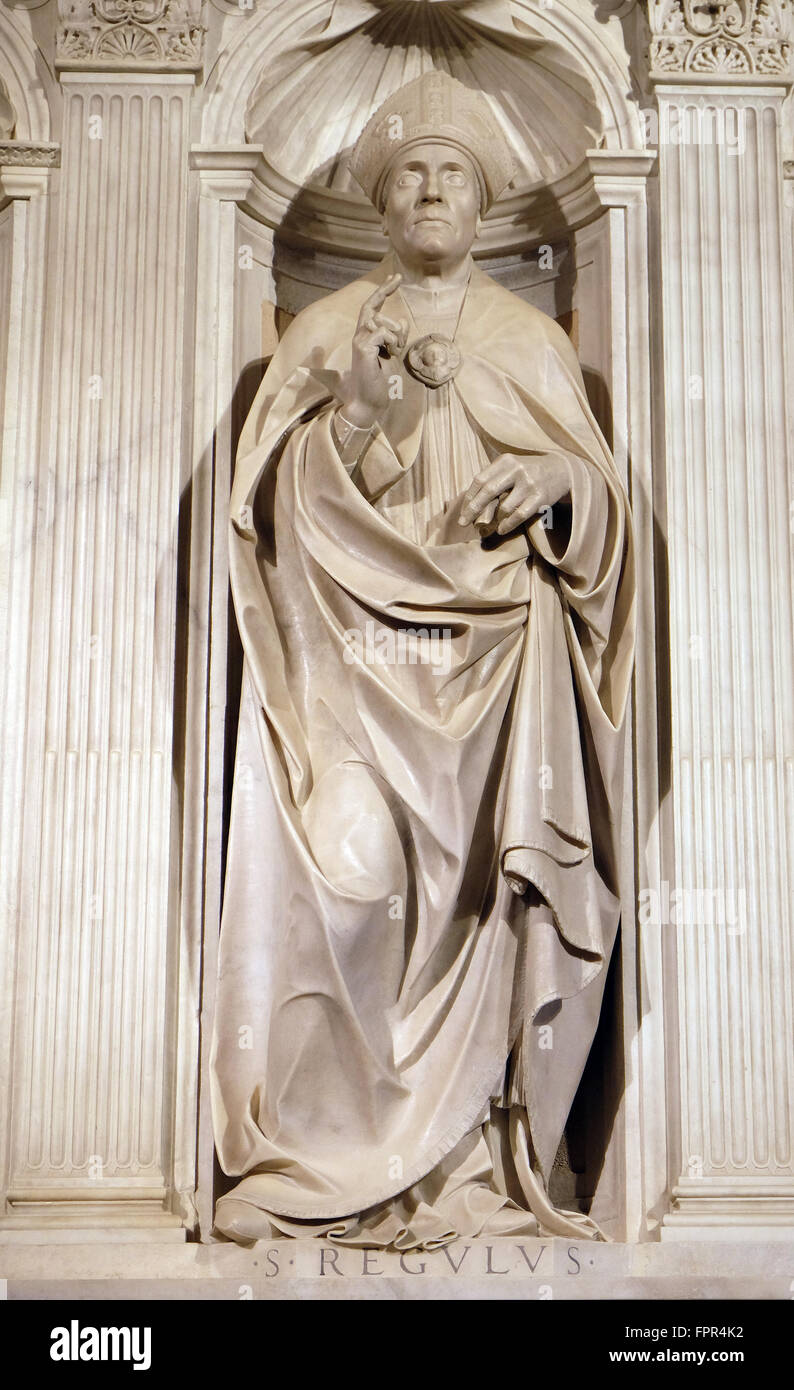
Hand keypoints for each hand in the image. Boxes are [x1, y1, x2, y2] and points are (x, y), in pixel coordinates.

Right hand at [339, 274, 407, 428]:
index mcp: (365, 336)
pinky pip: (383, 333)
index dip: (383, 290)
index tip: (395, 277)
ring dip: (396, 336)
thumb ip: (397, 338)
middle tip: (396, 325)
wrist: (370, 402)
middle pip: (374, 308)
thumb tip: (402, 320)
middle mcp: (359, 335)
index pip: (372, 306)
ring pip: (382, 322)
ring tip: (393, 354)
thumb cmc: (380, 381)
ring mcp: (359, 341)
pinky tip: (389, 356)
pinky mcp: (362, 349)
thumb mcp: (394, 355)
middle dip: (389, 307)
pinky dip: (392, 343)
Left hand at [458, 452, 570, 534]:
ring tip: (488, 527)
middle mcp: (517, 470)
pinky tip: (501, 529)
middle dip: (472, 510)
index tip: (463, 513)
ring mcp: (529, 483)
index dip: (469, 498)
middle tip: (463, 524)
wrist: (562, 470)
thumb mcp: (511, 467)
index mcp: (506, 461)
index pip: (480, 480)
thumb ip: (493, 478)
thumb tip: (469, 502)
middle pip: (488, 492)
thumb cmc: (529, 472)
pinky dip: (507, 525)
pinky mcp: (540, 497)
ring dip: (493, 521)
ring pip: (503, 508)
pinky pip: (518, 516)